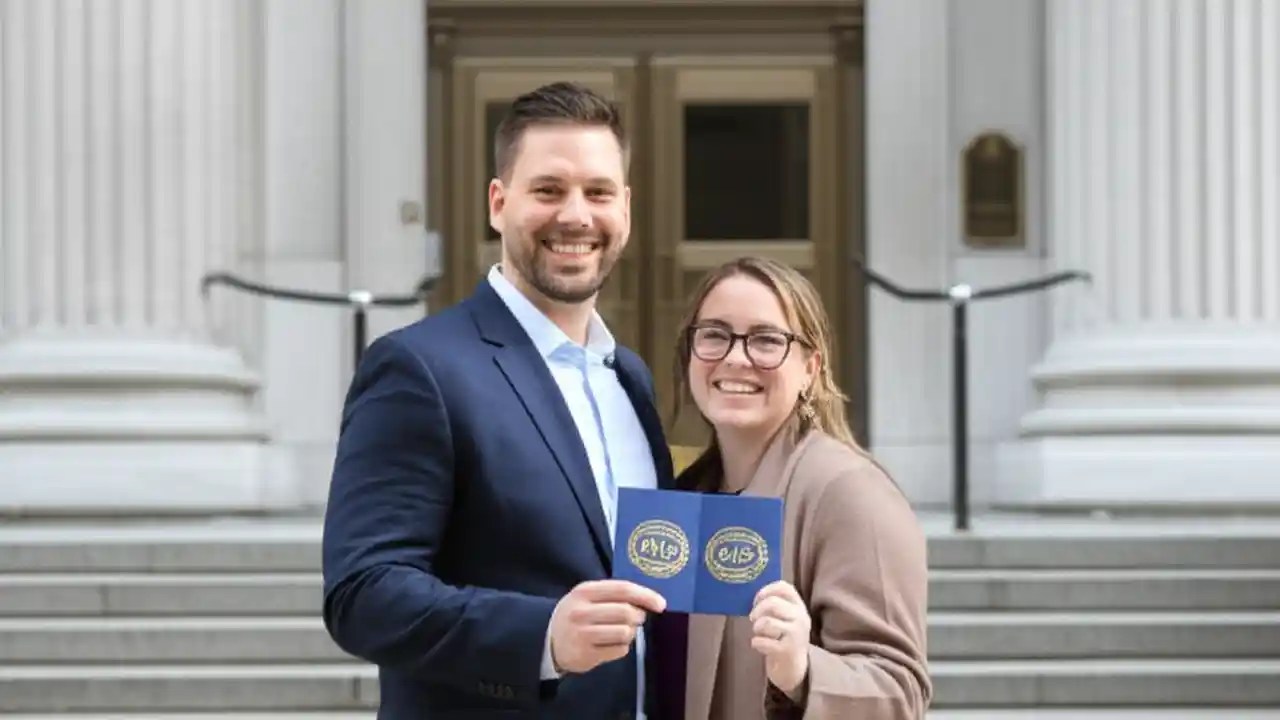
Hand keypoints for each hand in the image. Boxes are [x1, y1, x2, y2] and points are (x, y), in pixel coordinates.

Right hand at [549, 580, 665, 673]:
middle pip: (626, 612)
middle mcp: (582, 612)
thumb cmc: (575, 615)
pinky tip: (611, 644)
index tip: (661, 604)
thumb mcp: (587, 597)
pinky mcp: (586, 655)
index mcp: (584, 592)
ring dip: (630, 633)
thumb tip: (648, 600)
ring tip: (621, 631)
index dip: (645, 596)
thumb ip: (613, 594)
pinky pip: (620, 650)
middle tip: (635, 619)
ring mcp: (583, 635)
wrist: (547, 640)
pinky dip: (622, 647)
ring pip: (625, 633)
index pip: (622, 589)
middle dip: (638, 617)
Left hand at [749, 580, 810, 699]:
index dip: (766, 590)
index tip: (757, 599)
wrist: (794, 667)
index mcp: (799, 606)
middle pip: (772, 603)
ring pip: (766, 622)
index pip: (785, 588)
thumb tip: (753, 594)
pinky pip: (762, 641)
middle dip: (757, 611)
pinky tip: (760, 645)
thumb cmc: (784, 637)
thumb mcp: (786, 617)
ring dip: (756, 628)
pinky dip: (756, 643)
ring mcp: (796, 635)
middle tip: (753, 619)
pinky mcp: (787, 651)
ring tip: (759, 633)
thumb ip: (775, 604)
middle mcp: (801, 618)